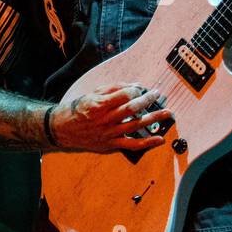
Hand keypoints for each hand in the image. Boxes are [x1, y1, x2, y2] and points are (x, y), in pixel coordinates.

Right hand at [49, 83, 172, 152]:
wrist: (63, 129)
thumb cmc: (79, 109)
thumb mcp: (93, 93)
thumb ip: (114, 89)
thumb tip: (135, 86)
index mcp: (99, 105)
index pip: (123, 95)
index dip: (135, 90)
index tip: (141, 88)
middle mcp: (105, 120)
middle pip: (131, 109)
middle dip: (148, 101)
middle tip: (158, 95)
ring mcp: (109, 134)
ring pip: (135, 126)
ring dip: (154, 119)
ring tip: (167, 113)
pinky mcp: (111, 145)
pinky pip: (132, 144)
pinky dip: (147, 143)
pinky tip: (159, 139)